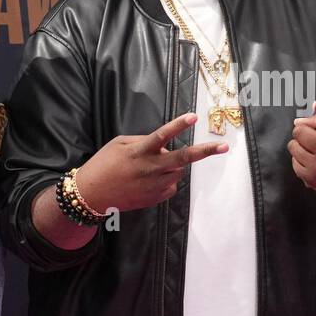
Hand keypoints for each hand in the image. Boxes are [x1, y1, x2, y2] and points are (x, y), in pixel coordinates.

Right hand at [74, 112, 227, 212]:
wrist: (92, 195)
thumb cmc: (103, 165)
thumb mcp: (118, 145)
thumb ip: (142, 141)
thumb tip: (164, 144)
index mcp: (139, 152)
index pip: (162, 135)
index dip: (178, 125)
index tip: (193, 117)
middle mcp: (149, 169)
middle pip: (183, 159)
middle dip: (205, 152)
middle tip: (223, 147)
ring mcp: (153, 185)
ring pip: (178, 171)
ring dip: (174, 165)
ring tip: (154, 166)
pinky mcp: (155, 198)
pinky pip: (171, 185)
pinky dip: (166, 180)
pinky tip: (149, 180)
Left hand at [288, 99, 315, 203]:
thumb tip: (297, 122)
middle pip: (300, 132)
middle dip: (303, 131)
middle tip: (311, 136)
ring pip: (292, 145)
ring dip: (299, 145)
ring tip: (312, 150)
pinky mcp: (307, 178)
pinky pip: (293, 160)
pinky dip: (299, 158)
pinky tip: (311, 162)